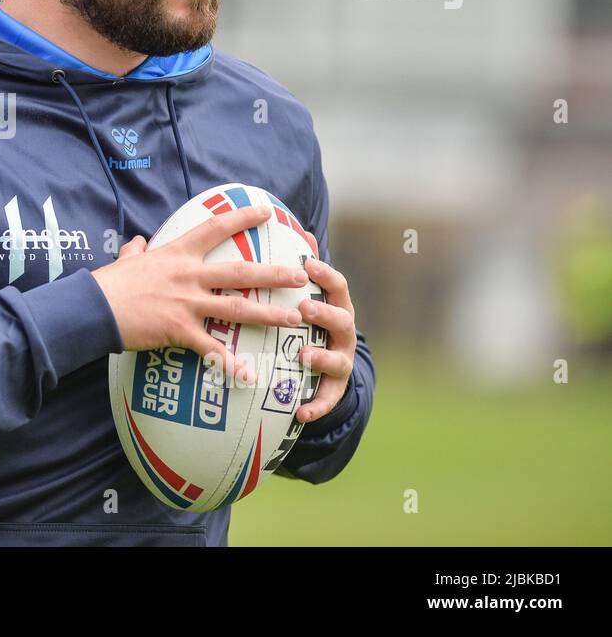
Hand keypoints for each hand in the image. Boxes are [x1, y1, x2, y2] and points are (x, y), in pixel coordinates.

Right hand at [92, 205, 310, 382]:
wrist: (93, 307)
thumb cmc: (108, 284)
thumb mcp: (126, 261)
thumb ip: (136, 251)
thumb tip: (138, 242)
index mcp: (177, 253)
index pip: (215, 228)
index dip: (242, 217)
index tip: (266, 211)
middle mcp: (189, 275)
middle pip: (240, 271)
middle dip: (274, 273)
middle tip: (301, 274)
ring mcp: (187, 303)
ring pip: (237, 308)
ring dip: (269, 314)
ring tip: (293, 319)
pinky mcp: (180, 330)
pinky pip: (212, 349)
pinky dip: (231, 364)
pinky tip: (250, 376)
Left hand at [294, 230, 356, 423]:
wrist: (328, 365)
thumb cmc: (312, 319)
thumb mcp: (309, 293)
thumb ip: (304, 268)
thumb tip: (301, 231)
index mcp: (336, 305)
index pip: (337, 286)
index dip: (326, 274)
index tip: (308, 263)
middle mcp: (343, 333)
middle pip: (341, 320)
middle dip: (324, 313)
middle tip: (303, 308)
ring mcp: (341, 360)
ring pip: (337, 360)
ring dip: (321, 358)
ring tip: (302, 356)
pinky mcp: (334, 388)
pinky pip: (327, 398)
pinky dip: (316, 405)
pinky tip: (300, 413)